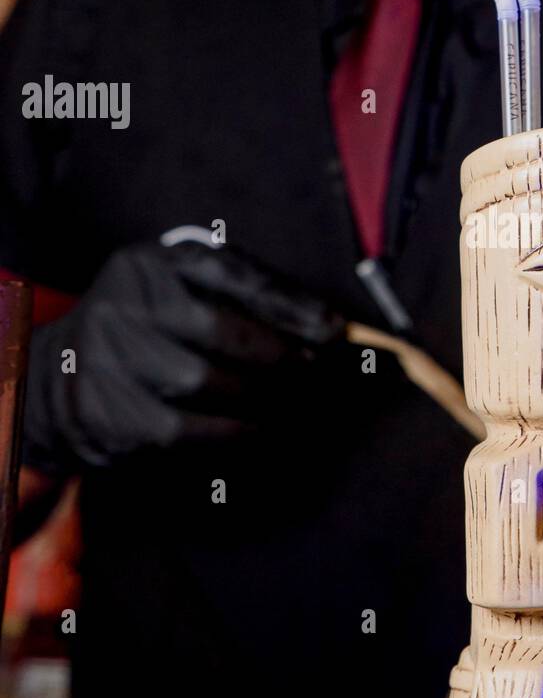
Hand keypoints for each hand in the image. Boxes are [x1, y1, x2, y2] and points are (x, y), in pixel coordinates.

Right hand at [22, 241, 344, 474]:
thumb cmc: (143, 333)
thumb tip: (325, 328)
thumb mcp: (181, 294)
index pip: (231, 274)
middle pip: (224, 329)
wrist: (54, 381)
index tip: (333, 328)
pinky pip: (187, 428)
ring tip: (292, 403)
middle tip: (313, 371)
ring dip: (262, 398)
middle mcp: (124, 303)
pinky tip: (258, 431)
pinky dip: (233, 433)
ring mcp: (109, 357)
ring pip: (207, 381)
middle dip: (281, 355)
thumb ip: (243, 300)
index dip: (290, 303)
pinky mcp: (108, 410)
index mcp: (150, 264)